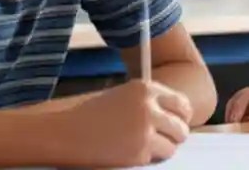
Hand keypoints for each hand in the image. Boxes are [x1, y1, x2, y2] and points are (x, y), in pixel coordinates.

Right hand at [62, 80, 191, 167]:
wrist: (66, 132)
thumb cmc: (91, 115)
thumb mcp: (123, 96)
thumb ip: (149, 102)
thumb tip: (175, 118)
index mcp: (146, 89)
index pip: (181, 104)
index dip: (182, 117)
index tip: (177, 124)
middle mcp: (150, 107)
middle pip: (182, 127)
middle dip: (174, 136)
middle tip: (163, 140)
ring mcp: (146, 130)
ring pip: (173, 146)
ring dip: (162, 149)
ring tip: (144, 147)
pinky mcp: (139, 152)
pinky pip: (156, 159)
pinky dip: (147, 159)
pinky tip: (130, 153)